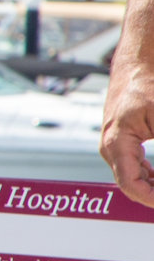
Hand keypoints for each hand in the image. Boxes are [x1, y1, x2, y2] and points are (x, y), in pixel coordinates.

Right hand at [100, 54, 153, 206]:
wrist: (138, 62)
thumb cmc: (146, 83)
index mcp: (115, 144)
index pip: (131, 185)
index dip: (152, 198)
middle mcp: (111, 148)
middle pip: (133, 184)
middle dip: (153, 192)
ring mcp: (115, 145)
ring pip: (135, 177)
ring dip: (153, 184)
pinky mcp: (124, 140)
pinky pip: (136, 167)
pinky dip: (152, 174)